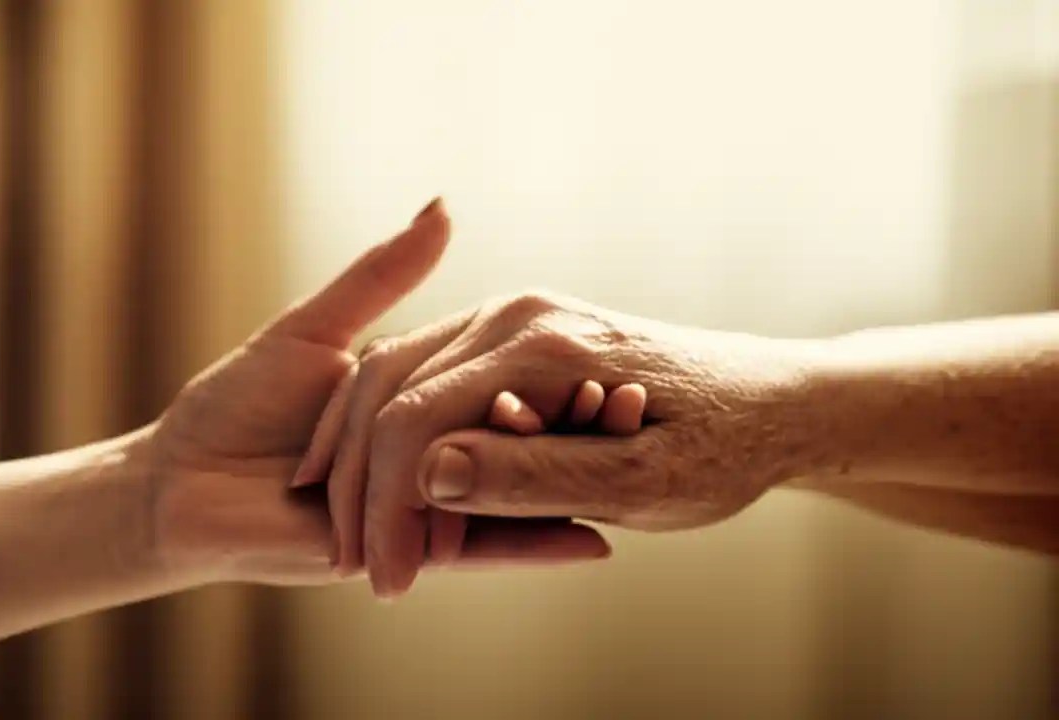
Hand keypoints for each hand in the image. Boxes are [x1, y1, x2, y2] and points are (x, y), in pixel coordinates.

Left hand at [122, 205, 609, 585]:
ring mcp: (419, 507)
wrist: (178, 484)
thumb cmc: (236, 400)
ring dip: (565, 485)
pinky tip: (589, 539)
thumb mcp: (319, 328)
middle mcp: (427, 455)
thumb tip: (447, 205)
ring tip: (636, 475)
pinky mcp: (401, 554)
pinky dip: (530, 547)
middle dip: (571, 434)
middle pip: (513, 443)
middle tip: (637, 414)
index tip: (608, 361)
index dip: (544, 375)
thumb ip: (383, 276)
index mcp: (416, 401)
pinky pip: (473, 553)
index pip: (494, 385)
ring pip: (507, 497)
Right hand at [318, 289, 816, 595]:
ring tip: (371, 538)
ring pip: (391, 378)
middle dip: (360, 485)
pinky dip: (391, 433)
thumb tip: (428, 475)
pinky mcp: (510, 336)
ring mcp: (507, 317)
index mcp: (539, 343)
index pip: (416, 420)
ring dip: (366, 458)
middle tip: (364, 569)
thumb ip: (533, 477)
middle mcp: (511, 314)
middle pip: (386, 390)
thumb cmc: (719, 447)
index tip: (389, 581)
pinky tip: (389, 488)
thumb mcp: (640, 483)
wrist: (770, 400)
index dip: (388, 507)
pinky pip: (423, 376)